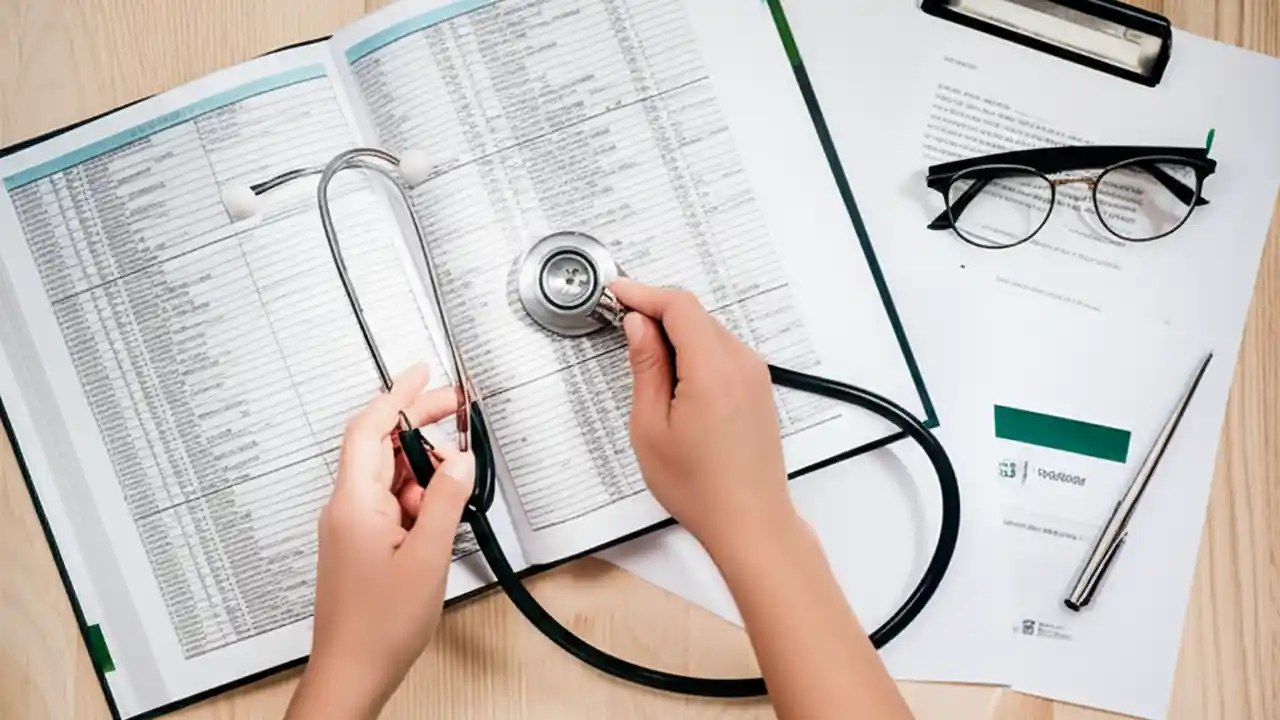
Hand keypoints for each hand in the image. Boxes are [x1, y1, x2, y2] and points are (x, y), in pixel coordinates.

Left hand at [286, 364, 474, 719]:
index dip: (397, 394)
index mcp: (354, 503)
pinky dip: (418, 498)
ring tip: (456, 482)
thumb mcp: (428, 556)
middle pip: (380, 446)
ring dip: (423, 470)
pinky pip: (390, 502)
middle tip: (456, 409)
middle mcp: (346, 508)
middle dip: (419, 425)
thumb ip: (446, 500)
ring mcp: (351, 526)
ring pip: (388, 475)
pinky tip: (440, 514)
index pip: (370, 428)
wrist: (352, 671)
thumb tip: (460, 459)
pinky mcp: (360, 543)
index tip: (421, 372)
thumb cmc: (379, 626)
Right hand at [610, 279, 798, 559]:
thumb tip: (638, 326)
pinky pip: (723, 352)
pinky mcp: (759, 388)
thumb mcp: (651, 426)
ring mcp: (755, 376)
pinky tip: (673, 377)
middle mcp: (741, 365)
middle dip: (656, 312)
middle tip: (621, 325)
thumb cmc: (701, 488)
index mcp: (713, 370)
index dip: (643, 292)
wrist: (749, 522)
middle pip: (695, 315)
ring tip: (644, 360)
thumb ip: (646, 367)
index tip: (617, 292)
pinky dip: (695, 351)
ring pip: (709, 332)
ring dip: (675, 333)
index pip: (678, 306)